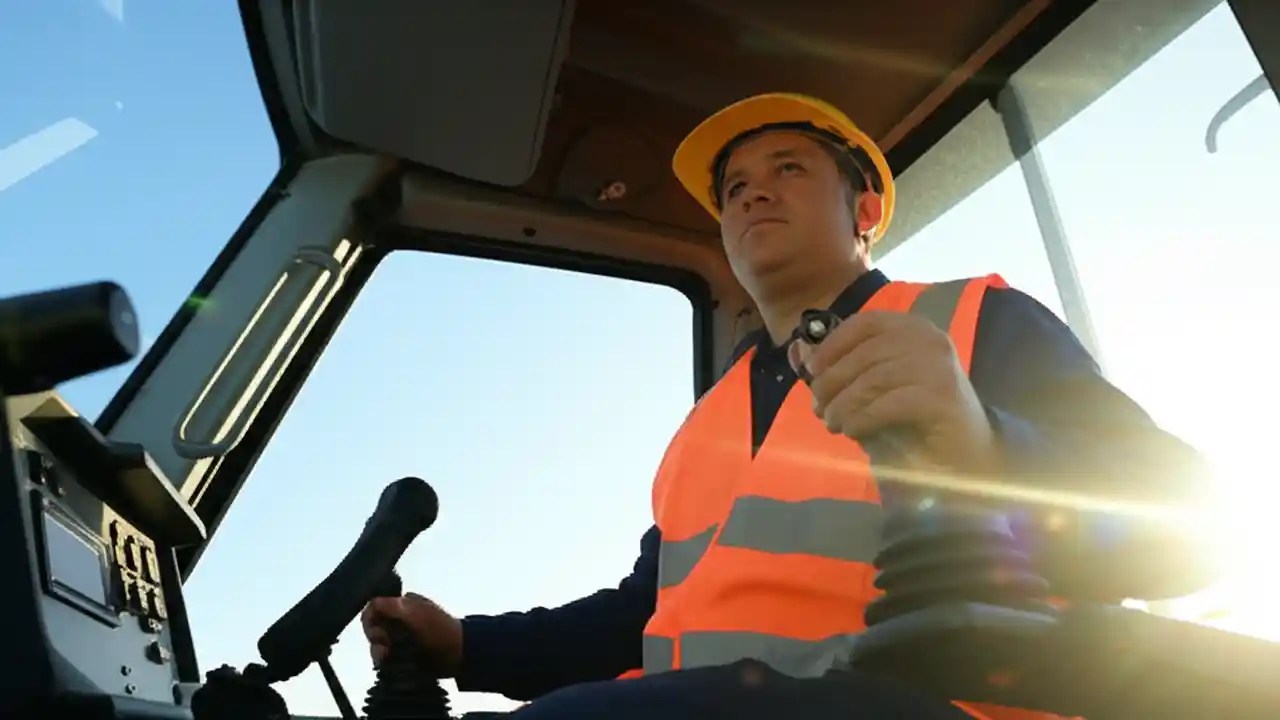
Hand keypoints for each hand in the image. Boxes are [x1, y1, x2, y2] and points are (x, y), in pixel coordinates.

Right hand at [360, 592, 462, 676]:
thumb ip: (393, 606)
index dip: (371, 618)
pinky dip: (383, 661)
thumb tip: (372, 602)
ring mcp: (400, 639)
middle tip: (385, 644)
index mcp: (403, 605)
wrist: (459, 654)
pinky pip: (384, 658)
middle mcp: (398, 620)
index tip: (377, 629)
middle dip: (375, 636)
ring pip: (377, 643)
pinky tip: (387, 663)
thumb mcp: (417, 613)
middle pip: (373, 626)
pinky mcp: (402, 655)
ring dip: (378, 650)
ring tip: (387, 656)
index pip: (375, 607)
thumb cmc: (440, 629)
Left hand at [787, 310, 999, 474]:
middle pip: (864, 353)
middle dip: (831, 382)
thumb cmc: (913, 418)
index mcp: (915, 328)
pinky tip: (852, 431)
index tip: (811, 370)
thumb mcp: (871, 388)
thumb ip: (836, 369)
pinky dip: (862, 418)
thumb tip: (796, 351)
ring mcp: (939, 366)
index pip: (865, 323)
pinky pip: (887, 403)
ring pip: (872, 379)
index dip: (832, 344)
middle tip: (818, 409)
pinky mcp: (942, 397)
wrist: (967, 455)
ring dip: (843, 404)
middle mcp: (930, 340)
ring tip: (832, 423)